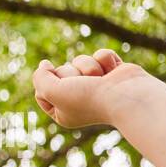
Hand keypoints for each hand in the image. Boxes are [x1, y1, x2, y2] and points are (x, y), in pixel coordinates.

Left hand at [32, 49, 150, 128]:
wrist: (125, 96)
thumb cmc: (87, 98)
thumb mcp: (51, 91)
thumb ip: (40, 78)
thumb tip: (44, 65)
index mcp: (62, 112)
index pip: (42, 92)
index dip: (47, 86)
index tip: (60, 88)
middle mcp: (79, 99)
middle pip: (60, 72)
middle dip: (69, 74)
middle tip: (83, 85)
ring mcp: (97, 84)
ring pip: (80, 61)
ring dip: (88, 66)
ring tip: (100, 79)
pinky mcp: (113, 72)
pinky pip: (100, 54)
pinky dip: (105, 59)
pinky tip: (113, 71)